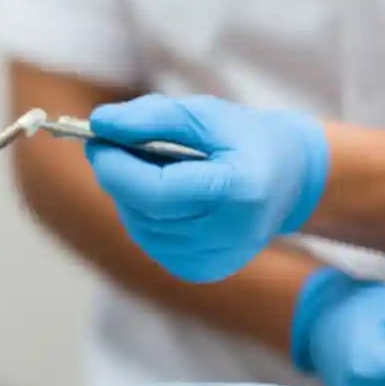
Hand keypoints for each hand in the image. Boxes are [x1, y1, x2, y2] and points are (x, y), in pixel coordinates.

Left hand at [85, 94, 328, 282]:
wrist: (289, 183)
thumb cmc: (245, 140)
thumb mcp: (205, 114)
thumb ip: (152, 117)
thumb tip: (99, 123)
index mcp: (239, 192)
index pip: (155, 191)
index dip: (116, 165)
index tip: (95, 137)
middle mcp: (227, 236)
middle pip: (141, 208)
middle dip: (117, 173)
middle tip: (112, 143)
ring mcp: (212, 261)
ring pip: (138, 225)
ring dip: (129, 192)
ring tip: (152, 166)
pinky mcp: (198, 271)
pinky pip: (148, 238)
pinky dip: (144, 212)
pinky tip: (165, 193)